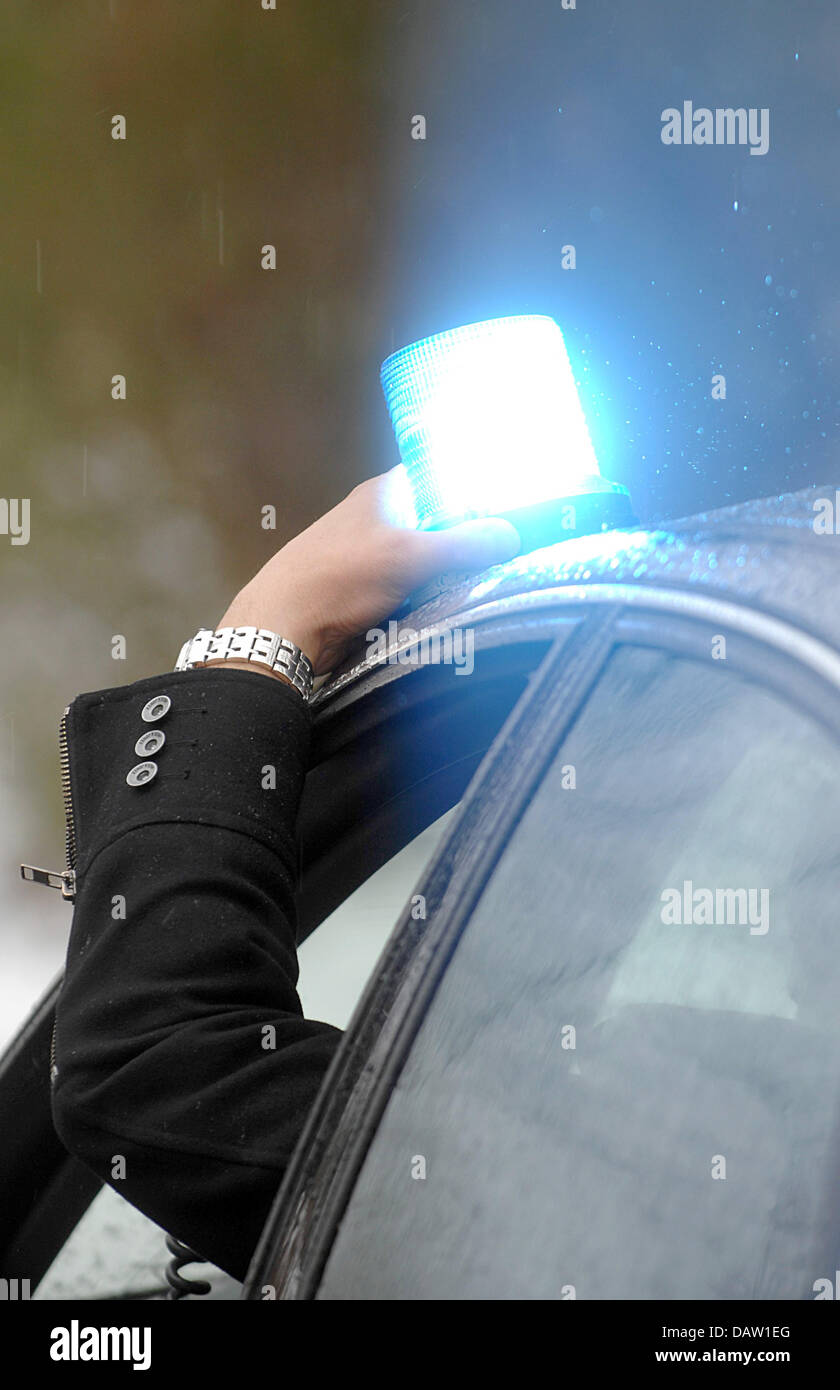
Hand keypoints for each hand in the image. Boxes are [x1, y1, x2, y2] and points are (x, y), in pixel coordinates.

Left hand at [213, 466, 520, 676]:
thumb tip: (512, 534)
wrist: (283, 629)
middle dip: (468, 536)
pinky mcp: (367, 593)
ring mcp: (371, 558)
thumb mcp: (408, 556)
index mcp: (382, 494)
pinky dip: (431, 599)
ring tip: (496, 579)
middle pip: (435, 522)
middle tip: (512, 546)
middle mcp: (376, 520)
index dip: (470, 484)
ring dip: (451, 574)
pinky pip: (412, 591)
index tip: (508, 499)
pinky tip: (457, 607)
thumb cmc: (339, 578)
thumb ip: (462, 544)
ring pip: (425, 561)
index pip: (435, 476)